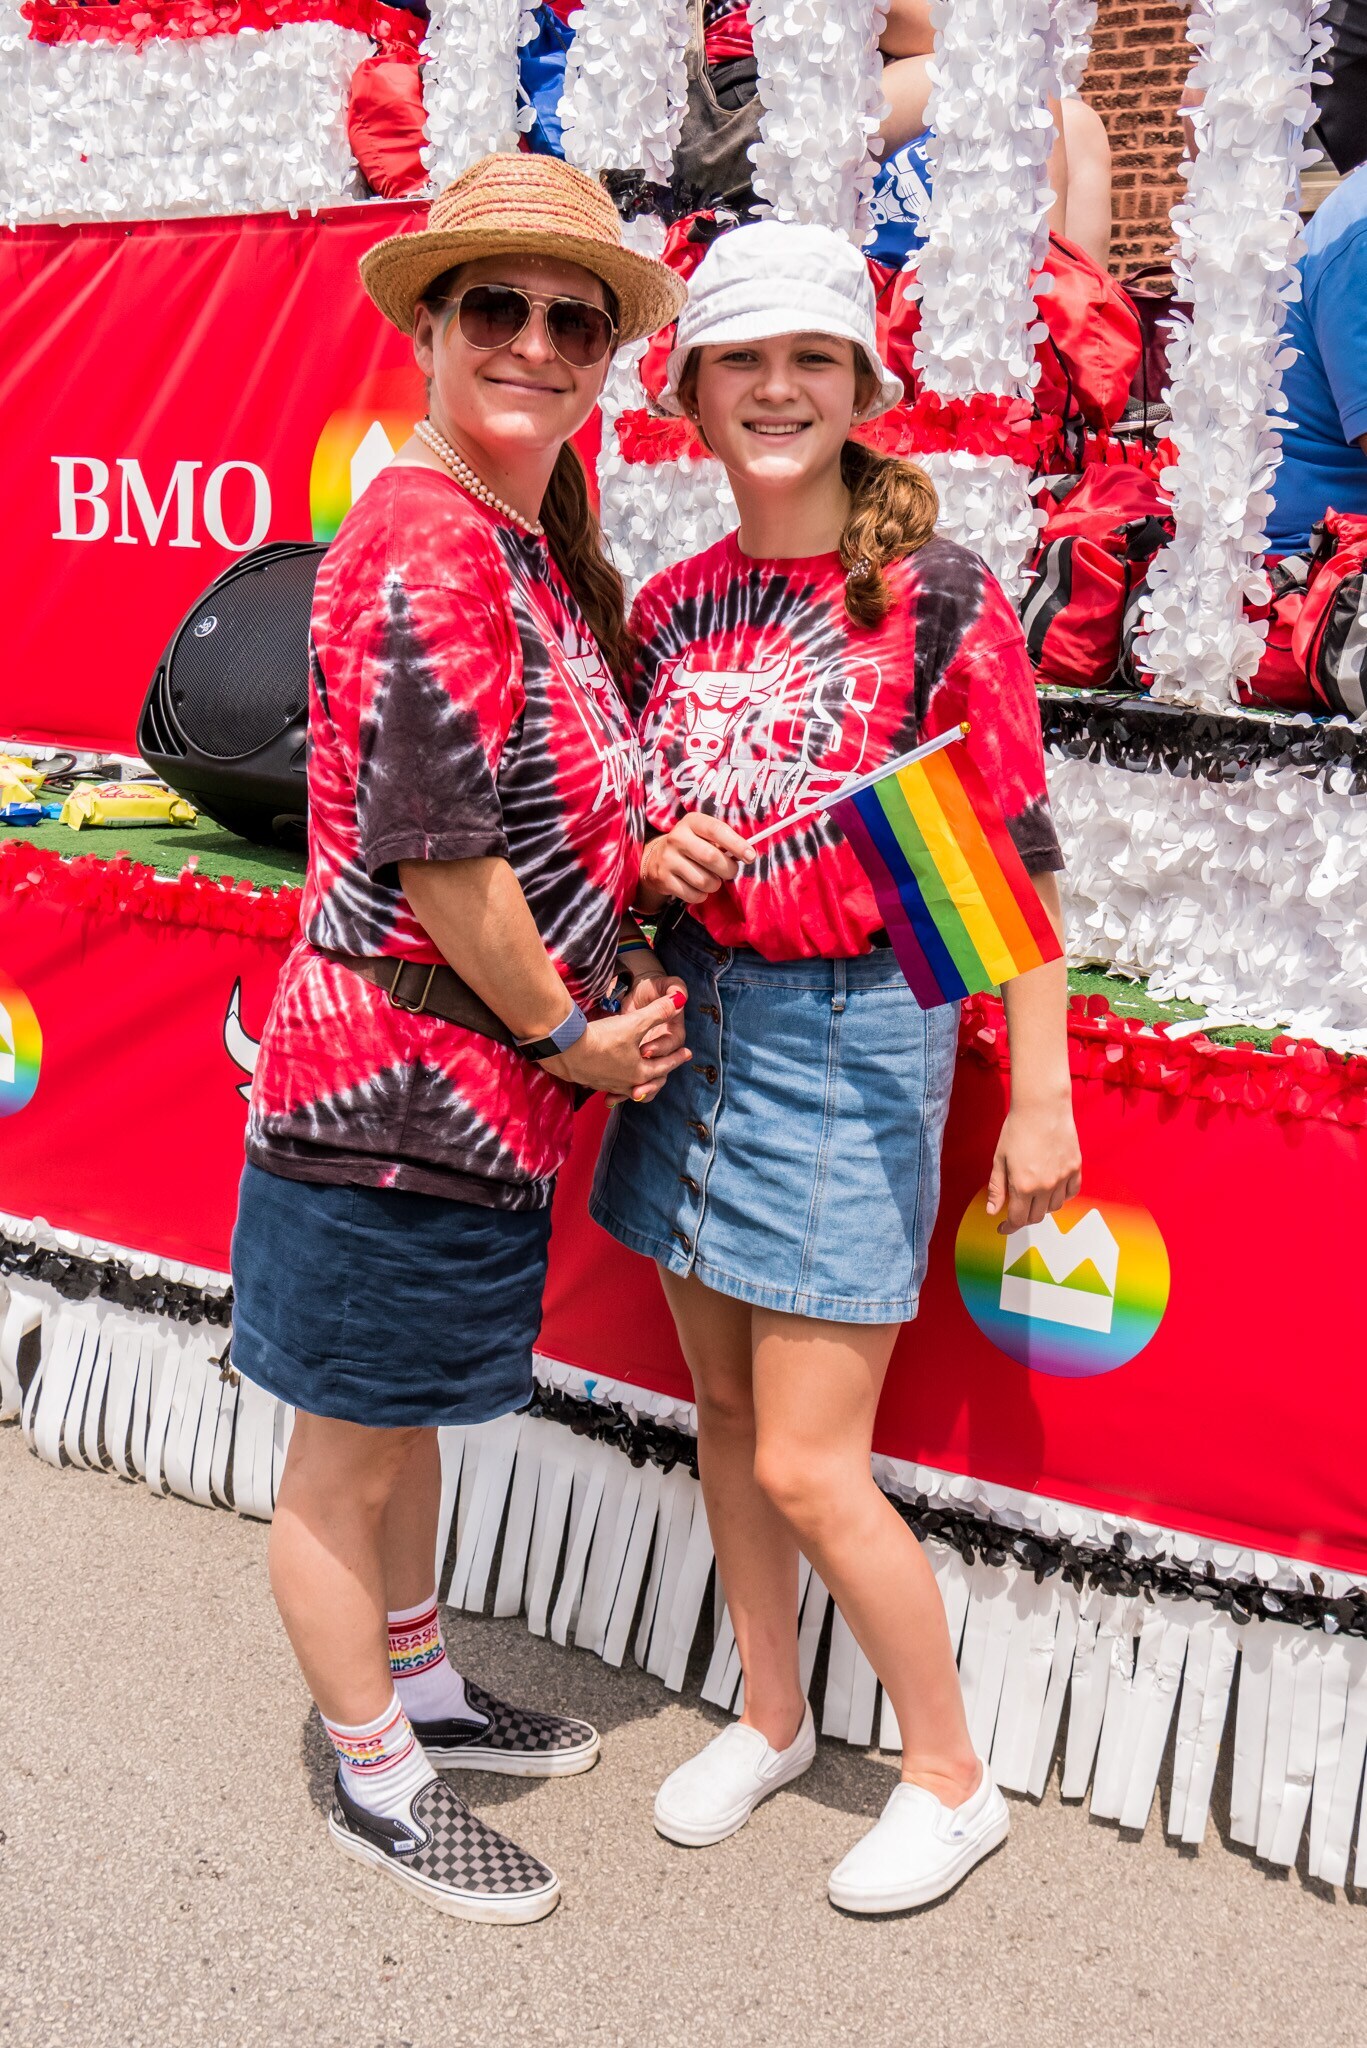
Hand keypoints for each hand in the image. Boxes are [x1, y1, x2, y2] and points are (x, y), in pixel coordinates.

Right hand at [541, 989, 689, 1099]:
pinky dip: (615, 1082)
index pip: (665, 1065)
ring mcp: (606, 1084)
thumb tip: (680, 1001)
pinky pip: (608, 1084)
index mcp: (640, 1071)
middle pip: (649, 1081)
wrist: (566, 1048)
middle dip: (660, 1074)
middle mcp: (625, 1083)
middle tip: (668, 1070)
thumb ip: (658, 1012)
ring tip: (641, 1080)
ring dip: (638, 1082)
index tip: (687, 1053)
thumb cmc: (604, 1038)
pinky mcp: (590, 1080)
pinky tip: (611, 1078)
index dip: (677, 1057)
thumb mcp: (635, 1022)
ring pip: (628, 1086)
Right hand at [638, 813, 754, 906]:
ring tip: (711, 879)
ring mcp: (668, 859)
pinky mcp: (663, 879)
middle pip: (712, 858)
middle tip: (730, 871)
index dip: (737, 844)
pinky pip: (693, 895)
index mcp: (691, 822)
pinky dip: (702, 895)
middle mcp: (677, 838)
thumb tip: (747, 855)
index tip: (750, 856)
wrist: (654, 858)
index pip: (717, 830)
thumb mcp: (703, 835)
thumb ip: (723, 841)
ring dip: (715, 884)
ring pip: (704, 881)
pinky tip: (697, 887)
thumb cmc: (691, 846)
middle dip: (728, 869)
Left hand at [986, 1098, 1081, 1233]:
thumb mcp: (999, 1159)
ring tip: (1034, 1194)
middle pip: (1036, 1216)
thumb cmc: (1016, 1129)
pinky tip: (1053, 1188)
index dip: (1009, 1227)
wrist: (1042, 1107)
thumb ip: (996, 1188)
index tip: (1003, 1227)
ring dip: (1042, 1206)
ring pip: (1054, 1207)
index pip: (1018, 1219)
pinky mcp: (1076, 1168)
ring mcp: (1063, 1178)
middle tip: (1016, 1208)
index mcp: (1023, 1186)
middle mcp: (1046, 1186)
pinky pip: (1071, 1193)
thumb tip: (993, 1212)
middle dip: (1024, 1217)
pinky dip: (1062, 1196)